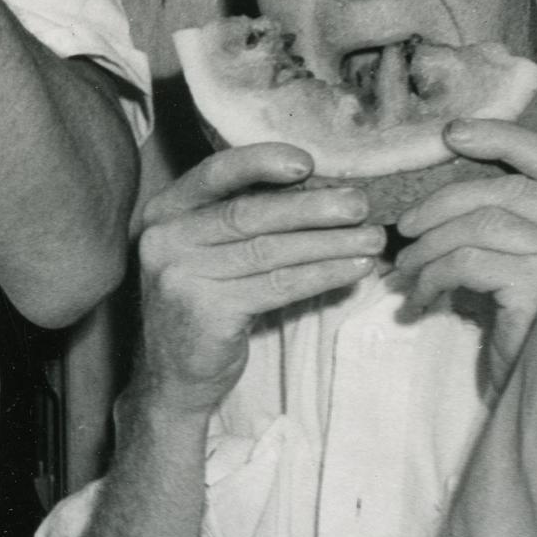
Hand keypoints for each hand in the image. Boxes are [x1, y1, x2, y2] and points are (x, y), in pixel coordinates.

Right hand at [131, 144, 385, 412]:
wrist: (174, 374)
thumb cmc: (206, 304)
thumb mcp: (207, 251)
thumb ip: (241, 219)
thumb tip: (321, 187)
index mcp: (165, 210)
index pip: (215, 173)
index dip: (262, 161)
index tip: (310, 162)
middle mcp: (164, 238)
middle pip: (249, 213)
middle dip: (313, 207)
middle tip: (361, 205)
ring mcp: (180, 275)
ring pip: (270, 250)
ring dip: (329, 243)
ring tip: (372, 239)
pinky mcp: (205, 311)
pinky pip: (277, 286)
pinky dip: (322, 275)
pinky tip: (353, 271)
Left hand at [396, 121, 536, 380]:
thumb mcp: (532, 271)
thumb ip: (509, 234)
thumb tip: (441, 217)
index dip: (500, 137)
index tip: (452, 132)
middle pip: (501, 189)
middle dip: (441, 202)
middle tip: (405, 228)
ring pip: (478, 224)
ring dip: (429, 245)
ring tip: (405, 270)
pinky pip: (466, 263)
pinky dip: (432, 277)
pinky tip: (421, 300)